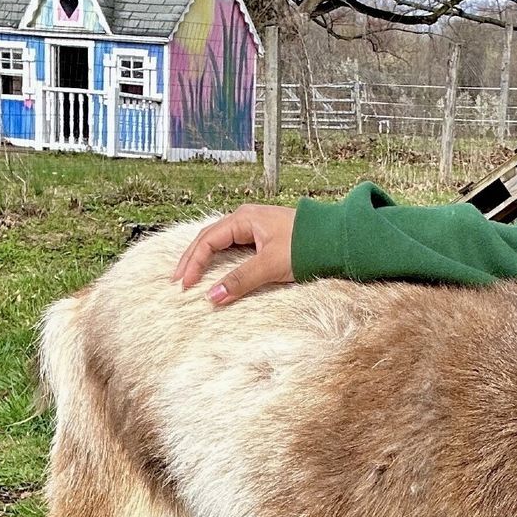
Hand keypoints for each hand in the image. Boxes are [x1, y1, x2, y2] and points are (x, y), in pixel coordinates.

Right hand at [173, 204, 296, 303]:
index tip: (185, 284)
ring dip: (206, 259)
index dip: (193, 263)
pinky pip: (236, 247)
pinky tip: (217, 270)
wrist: (339, 240)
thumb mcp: (271, 265)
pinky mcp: (266, 237)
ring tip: (191, 276)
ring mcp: (256, 226)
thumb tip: (212, 297)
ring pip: (222, 242)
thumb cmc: (308, 246)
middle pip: (210, 238)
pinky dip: (222, 259)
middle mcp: (247, 218)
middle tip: (178, 281)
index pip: (208, 240)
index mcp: (244, 218)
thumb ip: (241, 281)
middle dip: (192, 259)